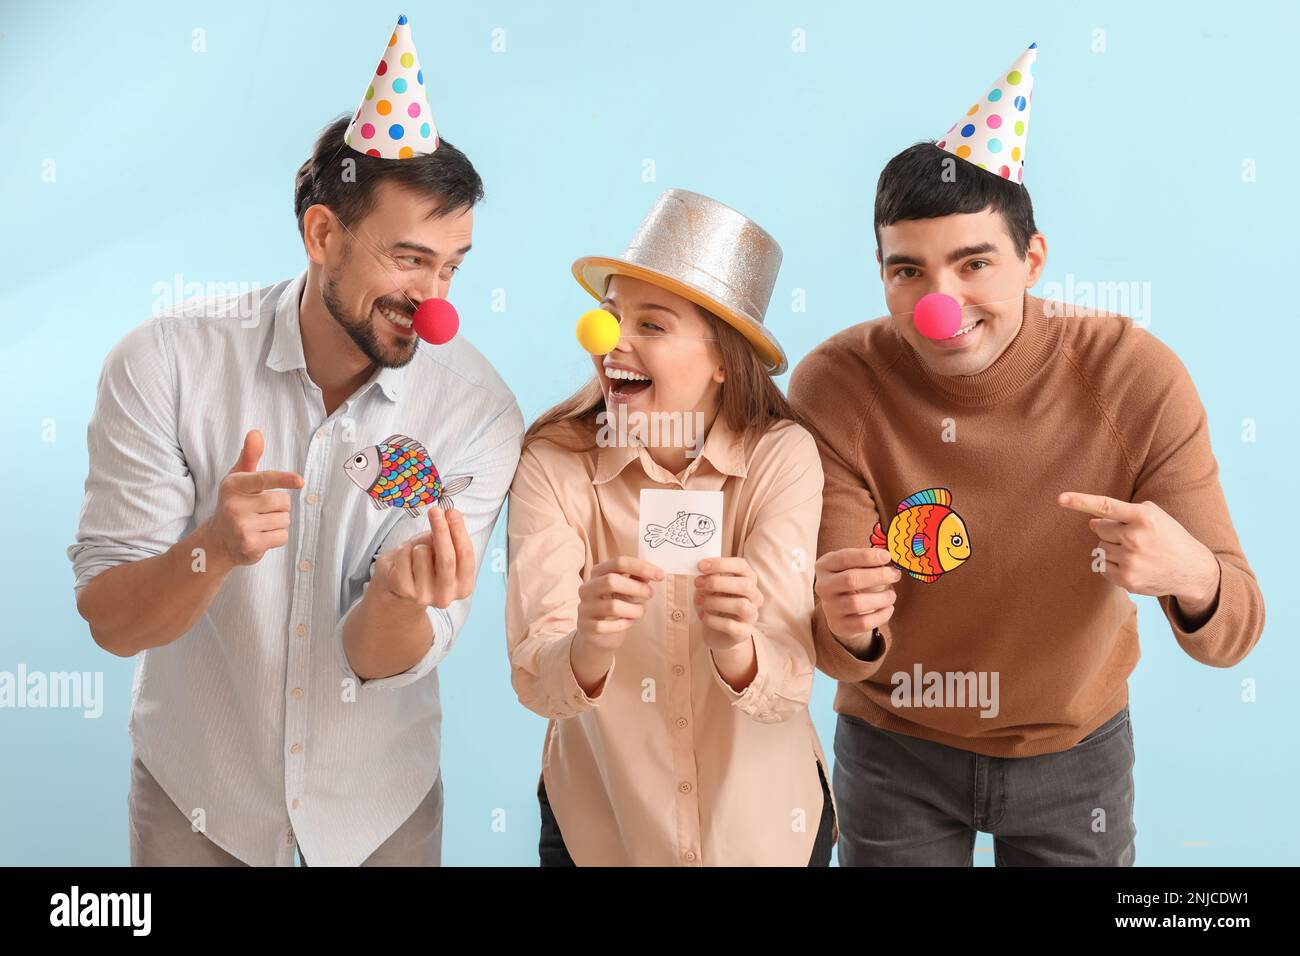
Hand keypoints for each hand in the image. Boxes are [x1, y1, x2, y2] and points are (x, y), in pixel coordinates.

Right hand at [205, 429, 303, 566]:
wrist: (218, 541)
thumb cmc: (235, 503)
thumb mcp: (238, 479)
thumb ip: (249, 457)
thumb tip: (256, 433)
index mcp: (233, 485)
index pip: (263, 479)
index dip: (283, 479)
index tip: (299, 481)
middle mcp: (234, 506)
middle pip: (282, 501)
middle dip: (280, 506)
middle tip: (261, 510)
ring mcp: (241, 527)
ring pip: (284, 520)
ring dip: (278, 522)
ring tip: (259, 523)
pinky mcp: (250, 545)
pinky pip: (282, 536)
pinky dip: (277, 537)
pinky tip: (261, 536)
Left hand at [371, 507, 475, 608]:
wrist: (399, 585)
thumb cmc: (426, 563)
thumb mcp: (444, 550)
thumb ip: (452, 537)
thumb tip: (451, 515)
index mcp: (463, 586)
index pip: (465, 555)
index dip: (459, 531)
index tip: (452, 512)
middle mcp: (446, 596)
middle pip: (447, 558)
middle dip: (441, 530)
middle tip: (435, 511)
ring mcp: (424, 595)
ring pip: (422, 553)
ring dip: (418, 544)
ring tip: (416, 553)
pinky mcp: (404, 589)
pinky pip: (404, 555)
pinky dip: (403, 549)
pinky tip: (404, 559)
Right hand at [575, 556, 663, 652]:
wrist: (600, 632)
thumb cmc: (617, 604)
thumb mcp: (628, 589)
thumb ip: (638, 579)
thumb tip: (655, 573)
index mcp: (598, 572)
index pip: (618, 562)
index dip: (641, 567)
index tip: (660, 575)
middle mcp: (587, 587)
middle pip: (611, 581)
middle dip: (637, 588)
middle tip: (650, 594)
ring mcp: (584, 607)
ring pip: (612, 606)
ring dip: (634, 610)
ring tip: (640, 611)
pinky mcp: (585, 626)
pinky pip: (606, 626)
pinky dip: (623, 625)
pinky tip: (629, 622)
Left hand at [694, 557, 762, 651]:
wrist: (717, 632)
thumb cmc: (714, 604)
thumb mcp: (711, 588)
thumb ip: (711, 577)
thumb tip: (703, 569)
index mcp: (748, 579)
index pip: (742, 566)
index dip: (721, 564)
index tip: (701, 566)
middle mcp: (754, 596)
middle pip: (745, 585)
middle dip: (718, 583)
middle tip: (698, 583)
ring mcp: (751, 615)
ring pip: (741, 605)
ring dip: (716, 602)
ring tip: (699, 601)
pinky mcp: (744, 632)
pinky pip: (730, 625)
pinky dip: (713, 619)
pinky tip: (702, 616)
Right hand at [814, 547, 900, 654]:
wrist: (841, 611)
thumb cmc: (852, 581)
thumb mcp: (854, 566)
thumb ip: (867, 562)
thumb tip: (887, 558)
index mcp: (824, 566)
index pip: (844, 558)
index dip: (867, 556)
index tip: (887, 556)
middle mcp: (823, 586)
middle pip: (851, 579)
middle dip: (877, 576)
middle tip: (895, 574)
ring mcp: (829, 608)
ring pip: (857, 603)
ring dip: (881, 598)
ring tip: (892, 595)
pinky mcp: (839, 625)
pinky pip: (863, 623)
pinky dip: (881, 615)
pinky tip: (888, 608)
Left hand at [1057, 492, 1220, 615]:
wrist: (1192, 570)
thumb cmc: (1168, 537)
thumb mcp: (1154, 516)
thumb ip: (1122, 514)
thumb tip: (1091, 522)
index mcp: (1144, 517)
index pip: (1106, 506)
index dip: (1081, 501)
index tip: (1060, 498)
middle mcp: (1136, 538)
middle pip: (1099, 529)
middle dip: (1110, 531)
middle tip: (1131, 537)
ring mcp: (1131, 560)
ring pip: (1100, 548)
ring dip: (1111, 548)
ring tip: (1136, 552)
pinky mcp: (1127, 580)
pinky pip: (1101, 566)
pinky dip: (1111, 564)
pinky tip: (1131, 565)